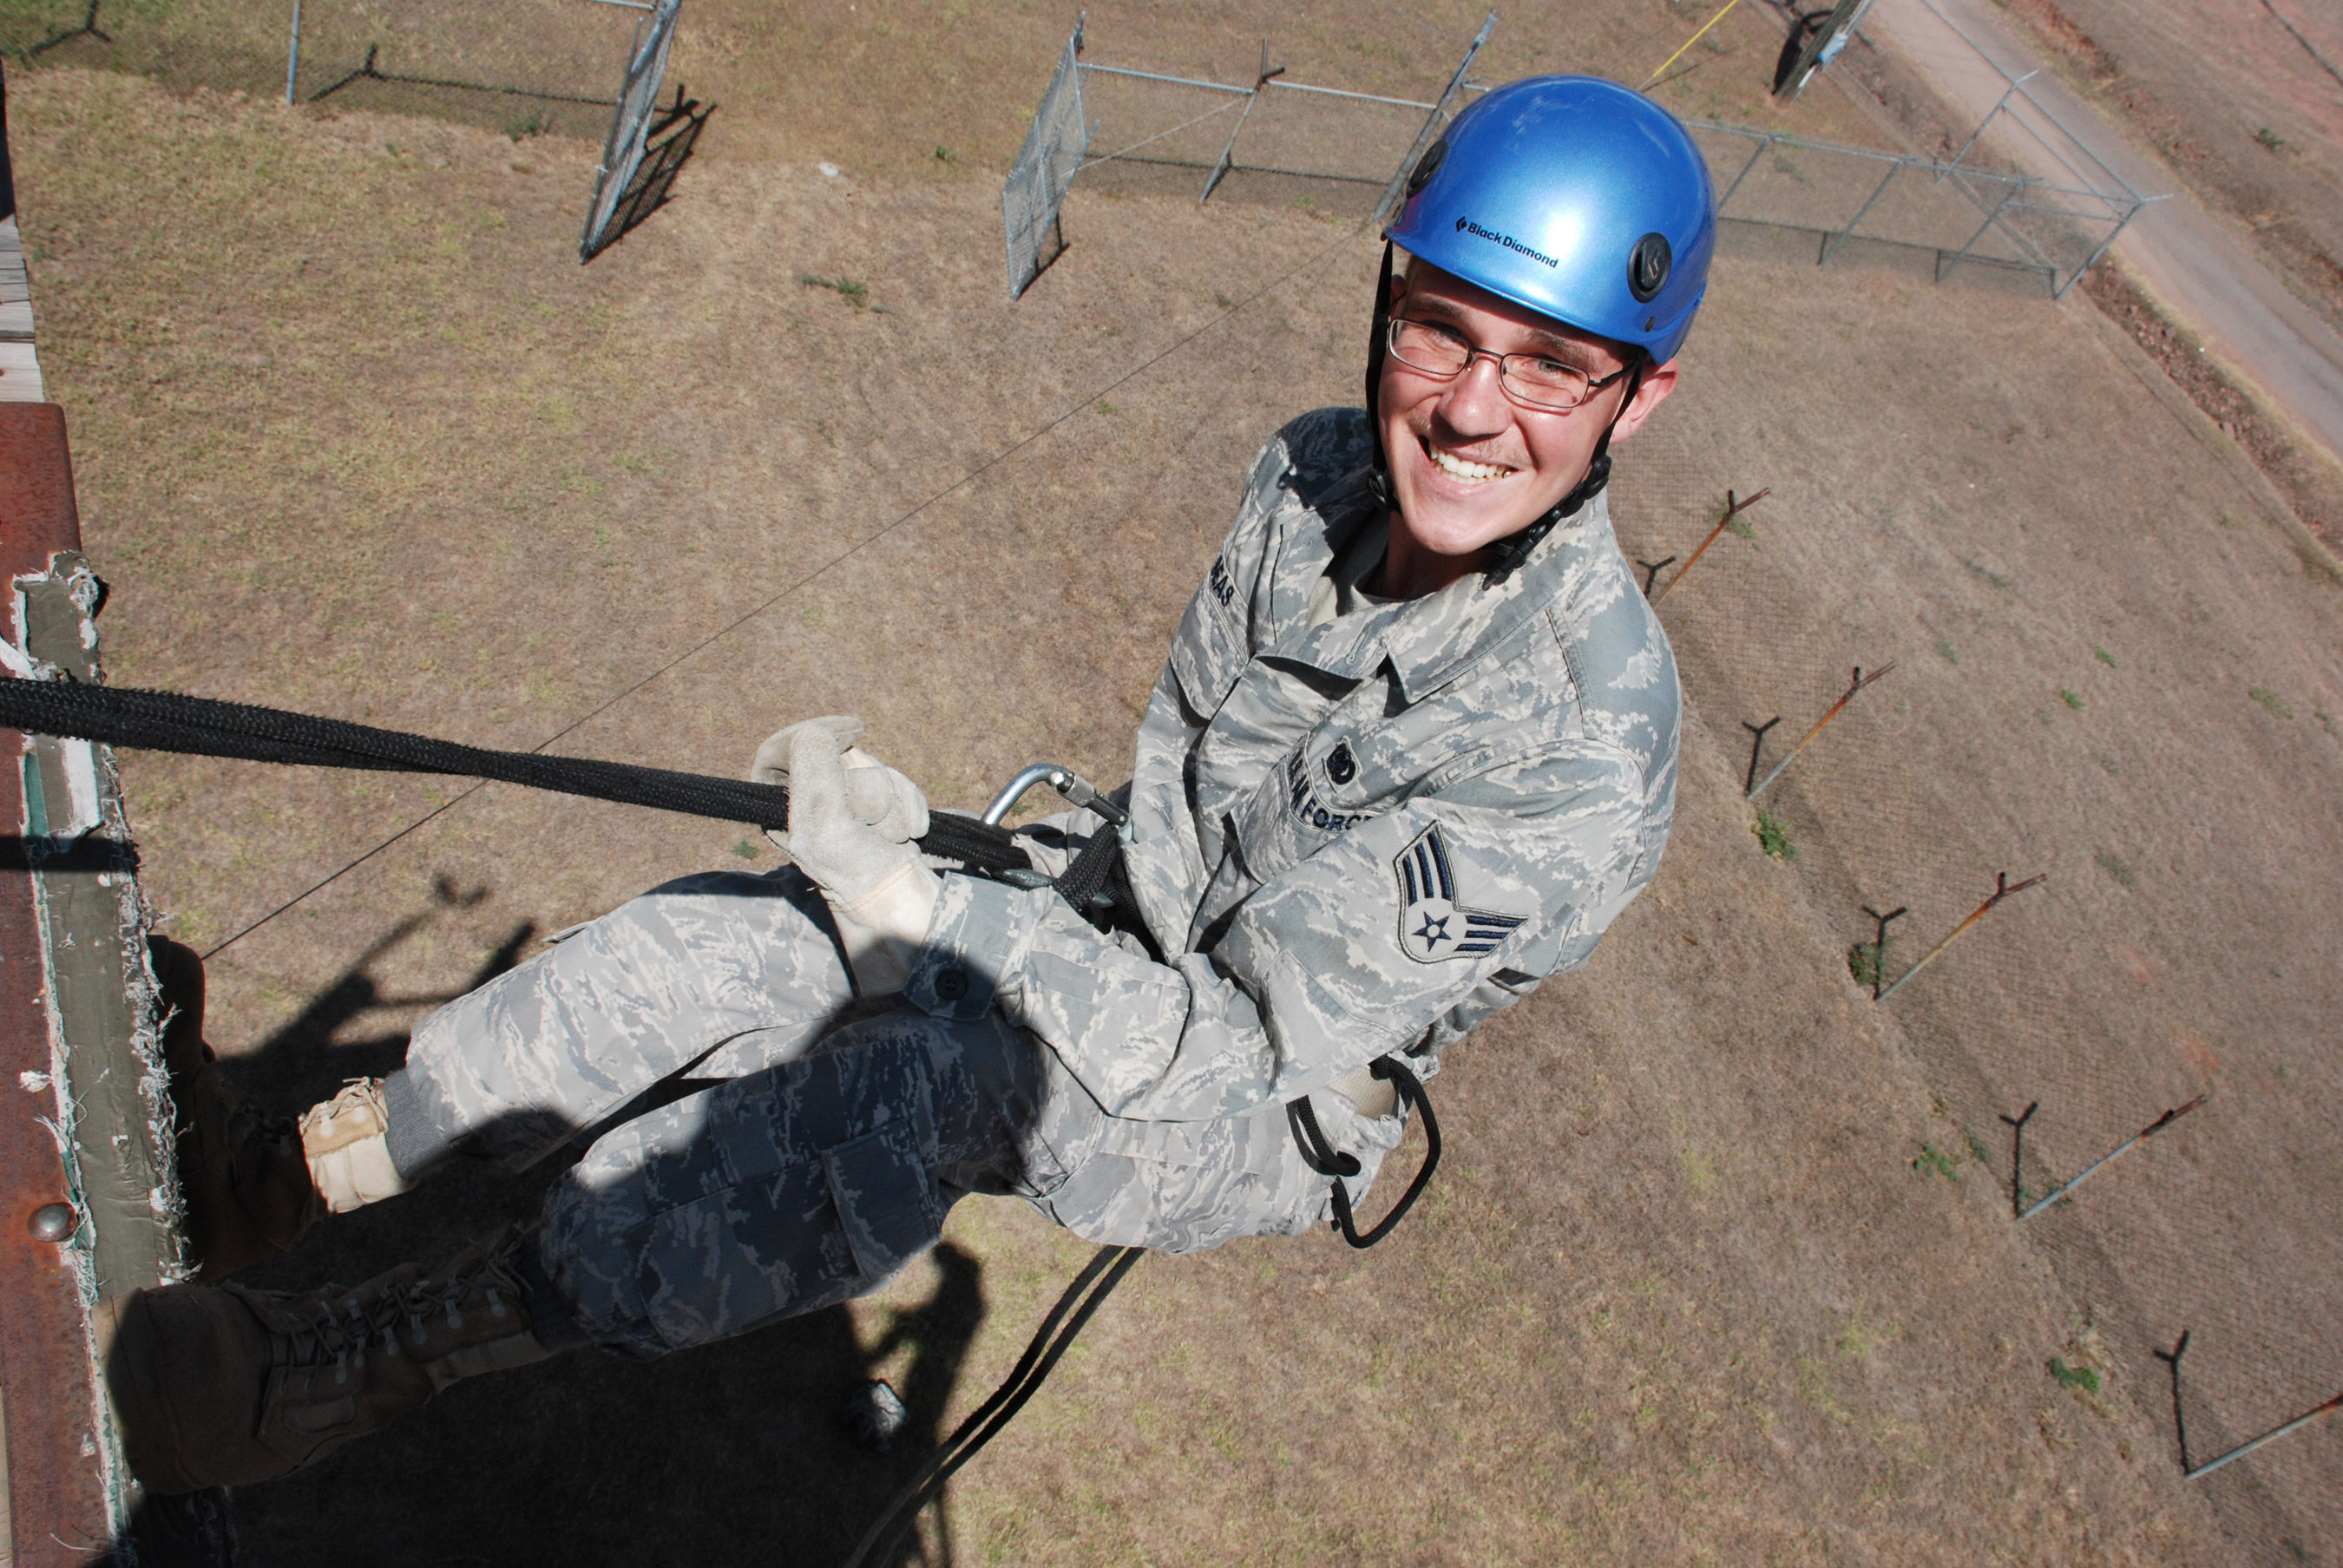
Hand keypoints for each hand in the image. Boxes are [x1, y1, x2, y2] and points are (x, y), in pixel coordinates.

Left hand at [777, 717, 939, 994]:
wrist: (899, 903)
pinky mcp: (877, 808)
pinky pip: (899, 782)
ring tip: (886, 836)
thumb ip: (814, 768)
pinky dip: (910, 804)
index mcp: (774, 802)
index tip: (853, 731)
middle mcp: (805, 799)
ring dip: (892, 799)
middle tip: (868, 823)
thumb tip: (819, 731)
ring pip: (873, 766)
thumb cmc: (853, 870)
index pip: (784, 745)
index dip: (819, 732)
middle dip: (867, 784)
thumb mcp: (822, 820)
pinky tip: (906, 834)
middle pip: (839, 754)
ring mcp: (844, 803)